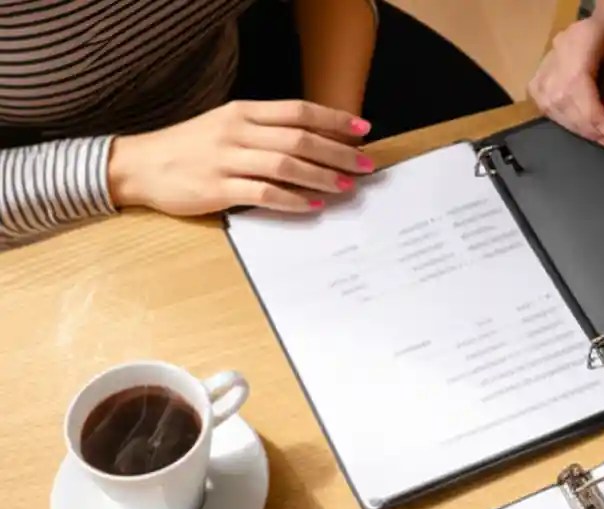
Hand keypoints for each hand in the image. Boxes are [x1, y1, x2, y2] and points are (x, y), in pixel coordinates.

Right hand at [108, 100, 375, 214]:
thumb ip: (265, 131)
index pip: (298, 111)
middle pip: (299, 139)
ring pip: (286, 165)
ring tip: (347, 186)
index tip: (364, 129)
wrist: (139, 165)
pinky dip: (293, 200)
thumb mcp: (226, 126)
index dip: (334, 119)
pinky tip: (314, 205)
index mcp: (243, 112)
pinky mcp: (217, 189)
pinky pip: (264, 194)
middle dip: (338, 152)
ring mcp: (226, 160)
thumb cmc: (189, 147)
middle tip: (365, 165)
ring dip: (322, 176)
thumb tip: (314, 142)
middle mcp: (237, 132)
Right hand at [529, 0, 603, 148]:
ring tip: (602, 136)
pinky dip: (561, 118)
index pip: (576, 82)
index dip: (591, 114)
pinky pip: (543, 100)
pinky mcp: (545, 70)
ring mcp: (548, 58)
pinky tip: (582, 126)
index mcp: (583, 38)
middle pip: (560, 97)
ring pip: (548, 103)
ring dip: (574, 126)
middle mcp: (559, 48)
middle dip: (586, 126)